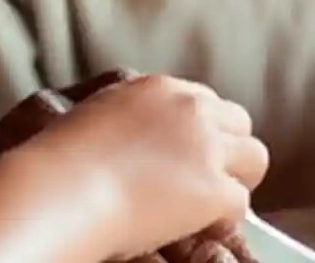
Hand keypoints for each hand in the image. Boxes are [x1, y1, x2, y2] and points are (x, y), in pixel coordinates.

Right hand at [11, 75, 268, 260]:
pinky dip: (225, 217)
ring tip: (213, 203)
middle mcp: (190, 109)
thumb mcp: (95, 115)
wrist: (60, 192)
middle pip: (239, 122)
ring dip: (237, 178)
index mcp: (158, 87)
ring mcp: (205, 147)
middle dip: (229, 149)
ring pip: (254, 158)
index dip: (201, 130)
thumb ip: (128, 114)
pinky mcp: (213, 188)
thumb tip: (137, 137)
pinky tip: (201, 226)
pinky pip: (240, 202)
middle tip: (210, 178)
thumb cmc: (59, 165)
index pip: (203, 101)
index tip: (190, 152)